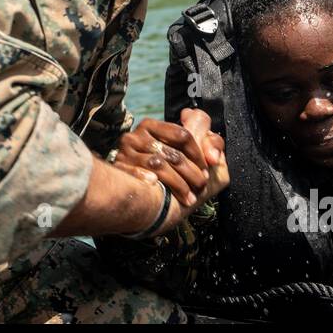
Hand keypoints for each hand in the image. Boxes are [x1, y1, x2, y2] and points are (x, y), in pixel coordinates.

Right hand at [111, 111, 226, 207]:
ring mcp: (124, 153)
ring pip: (160, 165)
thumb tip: (214, 153)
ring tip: (188, 197)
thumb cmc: (169, 179)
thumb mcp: (193, 159)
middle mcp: (135, 137)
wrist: (139, 205)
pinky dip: (154, 184)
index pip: (183, 134)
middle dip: (192, 173)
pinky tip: (161, 192)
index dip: (199, 154)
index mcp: (151, 127)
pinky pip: (140, 174)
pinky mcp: (118, 170)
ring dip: (179, 185)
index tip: (206, 170)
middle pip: (174, 153)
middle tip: (200, 186)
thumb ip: (209, 145)